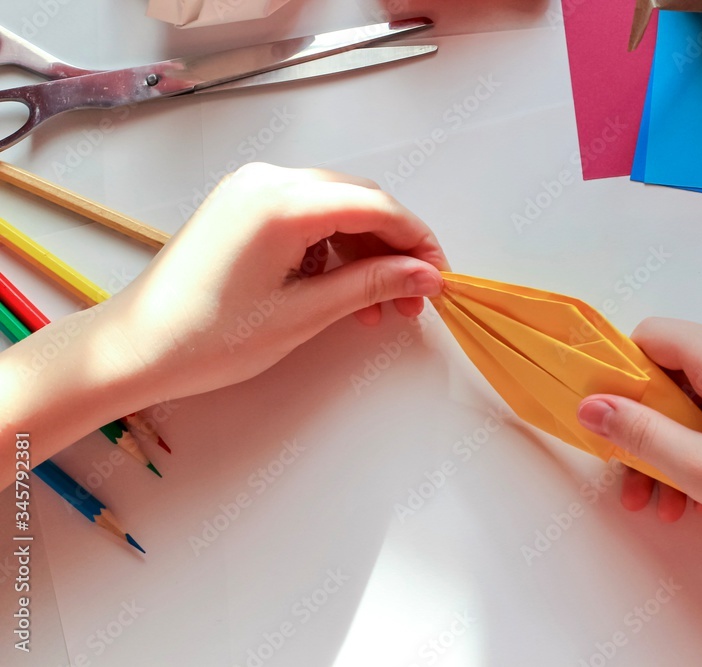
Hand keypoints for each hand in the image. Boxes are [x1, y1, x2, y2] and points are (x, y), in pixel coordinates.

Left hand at [96, 163, 448, 404]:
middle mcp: (268, 181)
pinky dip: (332, 250)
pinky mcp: (241, 206)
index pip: (376, 206)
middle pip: (358, 202)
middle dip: (393, 249)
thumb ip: (372, 286)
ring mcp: (250, 190)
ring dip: (364, 253)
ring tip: (378, 307)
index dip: (417, 241)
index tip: (439, 278)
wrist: (134, 348)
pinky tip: (341, 291)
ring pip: (335, 210)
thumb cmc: (209, 337)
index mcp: (282, 202)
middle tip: (413, 299)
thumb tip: (425, 276)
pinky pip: (306, 217)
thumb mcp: (304, 313)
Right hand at [576, 318, 701, 568]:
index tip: (609, 423)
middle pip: (672, 373)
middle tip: (636, 482)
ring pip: (697, 397)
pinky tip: (700, 491)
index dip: (621, 377)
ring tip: (668, 501)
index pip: (650, 338)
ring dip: (673, 446)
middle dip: (647, 429)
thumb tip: (590, 406)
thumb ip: (639, 433)